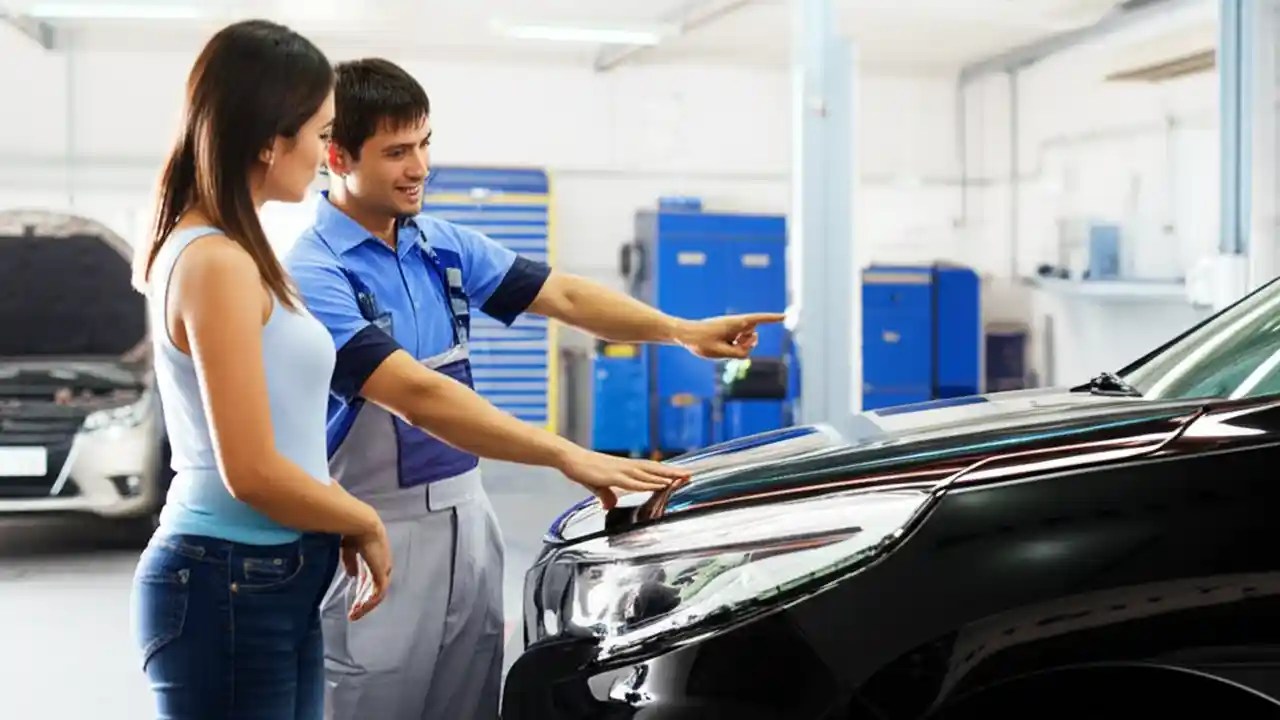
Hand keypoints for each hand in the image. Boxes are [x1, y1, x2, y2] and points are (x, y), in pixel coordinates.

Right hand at [341, 522, 391, 620]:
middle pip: (375, 589)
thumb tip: (352, 576)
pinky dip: (370, 603)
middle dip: (363, 603)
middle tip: (353, 614)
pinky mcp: (381, 573)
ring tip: (354, 615)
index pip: (371, 579)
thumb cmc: (354, 533)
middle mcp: (382, 565)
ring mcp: (384, 569)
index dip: (362, 591)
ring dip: (365, 606)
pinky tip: (360, 609)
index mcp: (376, 558)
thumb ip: (351, 563)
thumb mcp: (350, 550)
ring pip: (377, 594)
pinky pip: (378, 593)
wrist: (361, 524)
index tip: (353, 601)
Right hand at [558, 448, 690, 509]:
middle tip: (690, 474)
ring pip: (649, 473)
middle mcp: (626, 466)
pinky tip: (660, 485)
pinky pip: (635, 481)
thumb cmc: (584, 470)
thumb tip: (610, 504)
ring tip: (681, 479)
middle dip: (672, 472)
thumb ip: (607, 494)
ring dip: (666, 476)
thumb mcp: (598, 486)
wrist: (570, 459)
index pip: (650, 468)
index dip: (665, 471)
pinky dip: (650, 483)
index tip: (679, 474)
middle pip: (655, 469)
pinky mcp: (613, 476)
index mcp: (625, 467)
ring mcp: (621, 470)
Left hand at [675, 312, 784, 358]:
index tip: (785, 316)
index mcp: (735, 322)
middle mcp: (736, 324)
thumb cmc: (701, 341)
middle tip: (728, 345)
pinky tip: (718, 347)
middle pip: (752, 337)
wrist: (685, 335)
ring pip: (745, 344)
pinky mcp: (728, 335)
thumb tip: (748, 351)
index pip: (759, 319)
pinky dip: (732, 349)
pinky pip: (738, 346)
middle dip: (747, 344)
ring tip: (719, 345)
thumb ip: (740, 353)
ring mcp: (732, 329)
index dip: (773, 318)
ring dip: (738, 348)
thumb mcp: (721, 352)